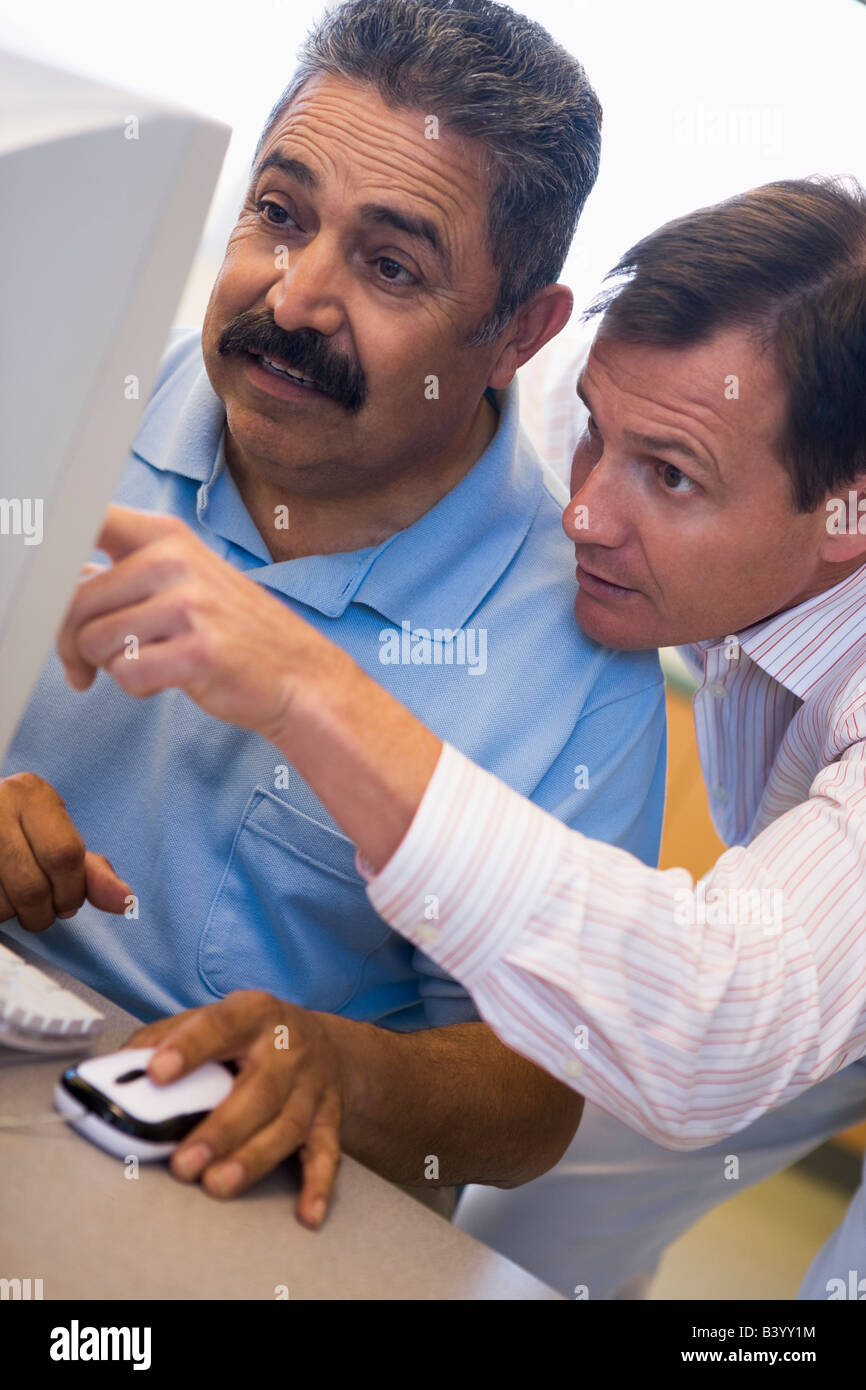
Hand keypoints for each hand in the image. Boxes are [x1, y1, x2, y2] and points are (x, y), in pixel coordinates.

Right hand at [0, 772, 131, 930]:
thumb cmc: (20, 834)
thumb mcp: (58, 840)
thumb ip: (92, 872)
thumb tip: (125, 902)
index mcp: (31, 792)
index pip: (64, 855)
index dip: (71, 891)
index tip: (67, 901)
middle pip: (33, 886)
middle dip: (43, 913)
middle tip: (41, 910)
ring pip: (1, 903)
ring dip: (12, 915)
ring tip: (11, 897)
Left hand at [56, 506, 337, 740]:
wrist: (299, 673)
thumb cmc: (233, 629)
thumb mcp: (184, 580)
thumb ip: (125, 572)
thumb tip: (65, 577)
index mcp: (166, 536)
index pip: (84, 524)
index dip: (55, 561)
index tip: (58, 595)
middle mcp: (175, 562)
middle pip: (75, 601)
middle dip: (73, 642)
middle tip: (84, 665)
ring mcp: (190, 605)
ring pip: (95, 641)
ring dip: (110, 666)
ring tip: (145, 664)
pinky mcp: (199, 652)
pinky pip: (128, 675)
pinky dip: (138, 688)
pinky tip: (165, 681)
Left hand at [122, 991, 344, 1226]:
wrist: (324, 1043)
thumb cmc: (252, 1036)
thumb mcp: (215, 1018)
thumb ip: (165, 1037)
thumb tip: (118, 1068)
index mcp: (253, 1014)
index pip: (219, 1026)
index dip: (188, 1049)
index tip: (157, 1073)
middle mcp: (288, 1048)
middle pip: (260, 1090)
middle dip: (221, 1129)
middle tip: (185, 1163)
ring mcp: (312, 1086)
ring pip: (288, 1126)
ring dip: (253, 1159)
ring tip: (217, 1184)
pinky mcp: (329, 1119)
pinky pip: (327, 1154)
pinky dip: (318, 1186)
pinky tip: (306, 1214)